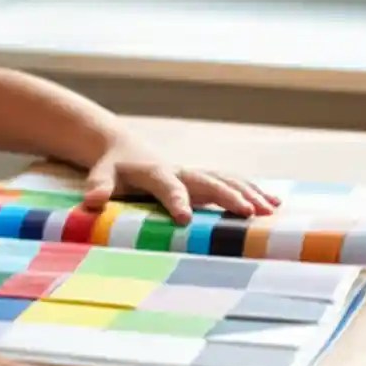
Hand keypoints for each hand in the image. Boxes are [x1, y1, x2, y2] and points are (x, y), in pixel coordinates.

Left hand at [81, 137, 280, 224]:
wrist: (124, 147)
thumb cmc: (112, 167)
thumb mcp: (100, 174)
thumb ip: (98, 186)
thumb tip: (91, 200)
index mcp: (155, 171)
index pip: (167, 185)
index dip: (177, 200)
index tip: (185, 219)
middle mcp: (180, 170)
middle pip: (208, 181)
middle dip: (228, 196)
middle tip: (248, 212)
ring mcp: (195, 173)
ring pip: (226, 180)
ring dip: (249, 194)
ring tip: (270, 211)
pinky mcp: (203, 178)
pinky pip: (231, 183)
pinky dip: (252, 192)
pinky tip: (274, 205)